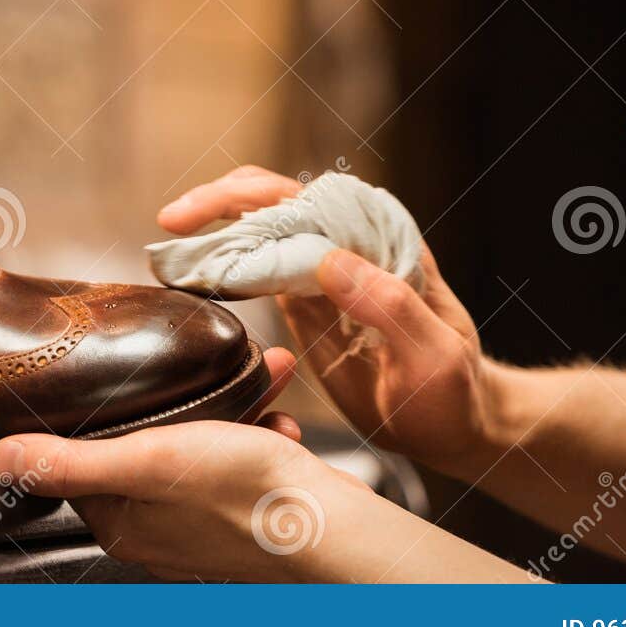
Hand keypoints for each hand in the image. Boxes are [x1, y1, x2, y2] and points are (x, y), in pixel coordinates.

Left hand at [0, 354, 397, 581]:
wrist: (330, 526)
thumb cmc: (242, 494)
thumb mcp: (146, 459)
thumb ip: (71, 460)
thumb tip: (0, 457)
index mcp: (122, 522)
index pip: (83, 462)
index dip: (104, 414)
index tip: (123, 376)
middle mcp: (158, 527)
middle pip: (146, 447)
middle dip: (177, 401)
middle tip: (200, 370)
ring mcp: (203, 520)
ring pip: (200, 444)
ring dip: (225, 406)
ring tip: (252, 377)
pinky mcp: (245, 510)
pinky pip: (240, 456)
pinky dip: (257, 427)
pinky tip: (275, 408)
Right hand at [159, 165, 508, 479]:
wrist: (458, 426)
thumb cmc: (455, 394)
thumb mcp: (435, 357)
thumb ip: (390, 307)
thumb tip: (328, 260)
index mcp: (383, 244)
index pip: (312, 201)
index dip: (254, 200)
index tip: (208, 217)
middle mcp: (349, 246)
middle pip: (276, 203)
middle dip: (220, 204)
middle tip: (171, 225)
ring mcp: (324, 274)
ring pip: (260, 232)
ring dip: (212, 234)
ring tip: (167, 255)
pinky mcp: (306, 304)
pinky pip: (259, 271)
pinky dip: (222, 268)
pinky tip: (191, 279)